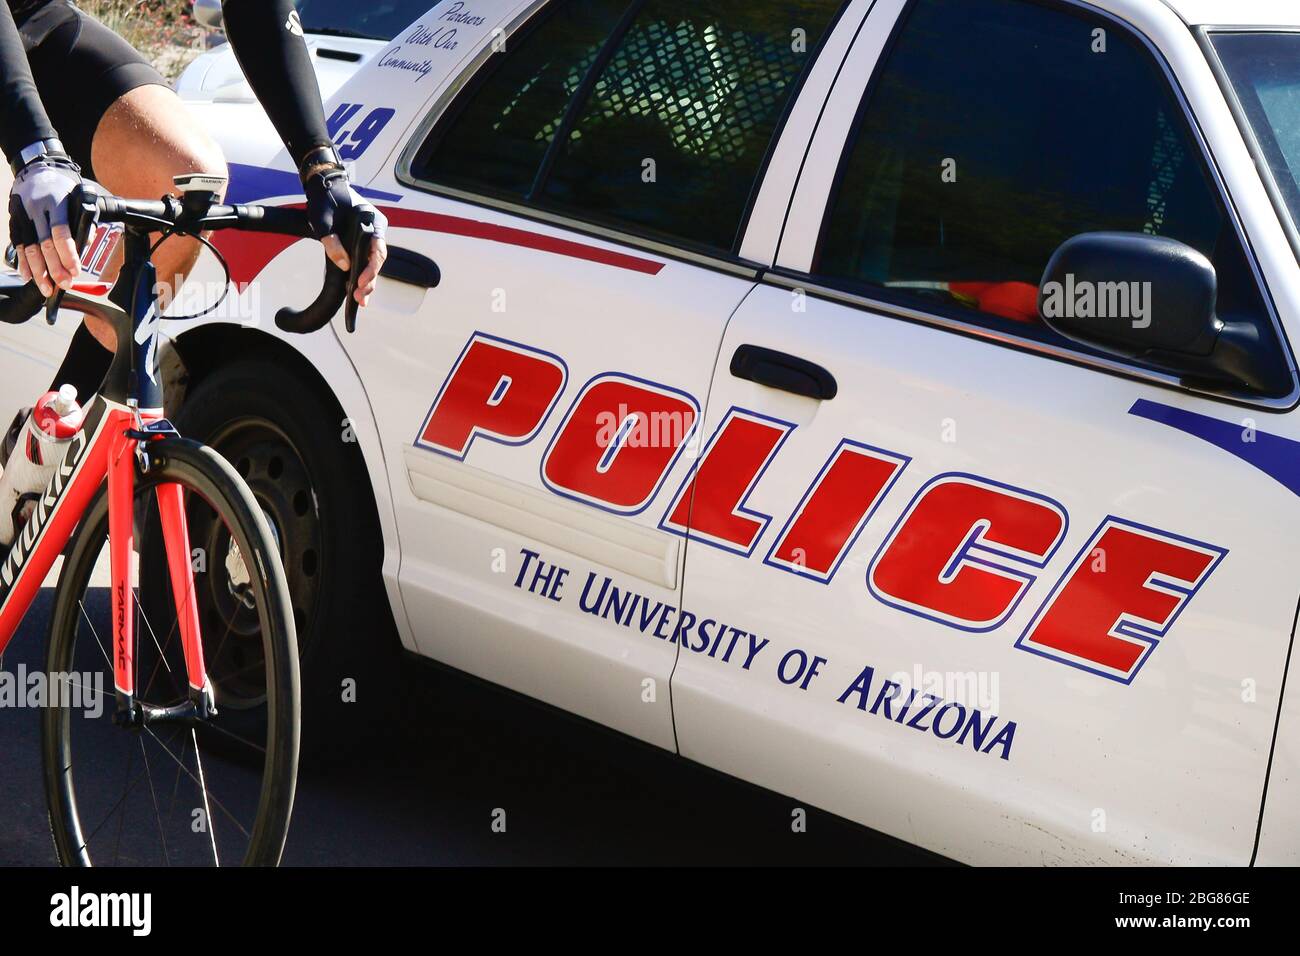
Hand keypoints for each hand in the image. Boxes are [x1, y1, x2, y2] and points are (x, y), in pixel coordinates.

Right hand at [9, 156, 82, 296]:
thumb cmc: (63, 187)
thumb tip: (87, 243)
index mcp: (56, 202)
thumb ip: (85, 220)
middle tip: (63, 284)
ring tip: (46, 288)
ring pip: (29, 247)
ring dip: (37, 271)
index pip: (61, 232)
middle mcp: (37, 208)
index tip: (74, 271)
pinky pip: (18, 244)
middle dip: (54, 267)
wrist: (36, 168)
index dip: (67, 254)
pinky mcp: (15, 219)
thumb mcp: (79, 197)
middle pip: (44, 243)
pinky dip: (23, 262)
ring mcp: (23, 214)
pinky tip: (28, 276)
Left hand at [303, 167, 386, 306]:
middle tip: (359, 298)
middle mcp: (376, 231)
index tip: (360, 281)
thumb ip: (332, 242)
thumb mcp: (323, 220)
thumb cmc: (325, 199)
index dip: (371, 268)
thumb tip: (345, 265)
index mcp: (374, 222)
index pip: (378, 250)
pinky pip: (365, 261)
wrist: (324, 186)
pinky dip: (362, 276)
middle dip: (369, 281)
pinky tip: (356, 292)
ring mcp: (370, 238)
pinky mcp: (361, 243)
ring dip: (366, 282)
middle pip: (377, 261)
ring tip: (359, 301)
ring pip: (373, 264)